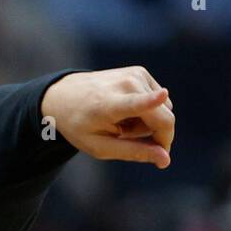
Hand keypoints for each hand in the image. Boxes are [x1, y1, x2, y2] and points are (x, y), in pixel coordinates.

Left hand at [41, 66, 175, 168]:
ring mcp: (135, 74)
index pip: (134, 103)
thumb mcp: (100, 147)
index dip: (151, 100)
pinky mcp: (141, 72)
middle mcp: (125, 84)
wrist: (63, 95)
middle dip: (155, 136)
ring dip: (148, 123)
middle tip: (125, 138)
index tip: (163, 94)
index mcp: (109, 105)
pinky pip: (160, 101)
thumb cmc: (81, 125)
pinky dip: (148, 110)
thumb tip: (166, 159)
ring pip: (164, 110)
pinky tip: (126, 111)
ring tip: (121, 123)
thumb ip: (134, 152)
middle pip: (164, 117)